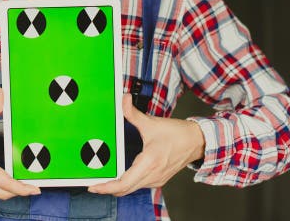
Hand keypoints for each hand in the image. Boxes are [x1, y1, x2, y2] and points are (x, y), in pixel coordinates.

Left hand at [88, 93, 204, 195]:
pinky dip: (127, 184)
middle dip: (108, 189)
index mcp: (149, 162)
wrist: (197, 142)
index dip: (107, 187)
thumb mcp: (152, 123)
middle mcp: (152, 175)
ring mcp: (156, 179)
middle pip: (125, 190)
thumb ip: (133, 113)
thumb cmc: (177, 134)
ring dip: (117, 187)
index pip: (124, 183)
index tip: (94, 186)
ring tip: (103, 181)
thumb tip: (123, 99)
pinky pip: (139, 186)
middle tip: (93, 185)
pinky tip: (119, 177)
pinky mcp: (159, 179)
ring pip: (132, 189)